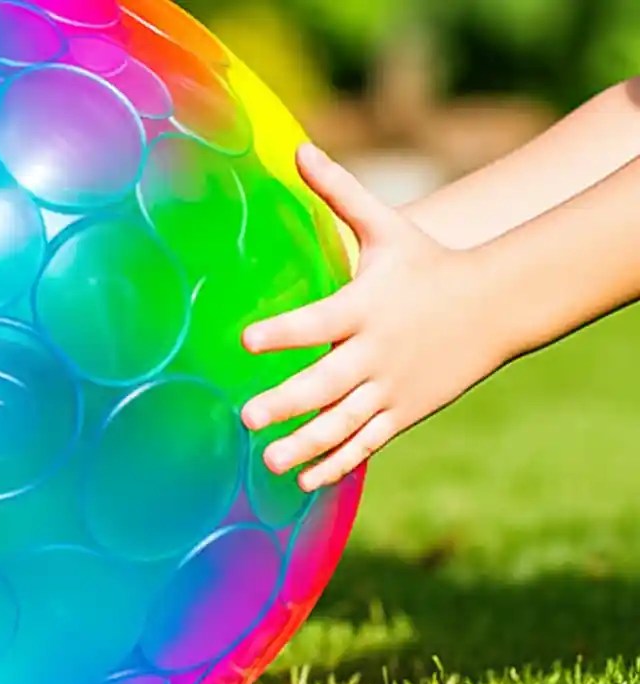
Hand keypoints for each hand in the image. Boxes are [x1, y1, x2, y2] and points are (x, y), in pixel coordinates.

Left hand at [239, 144, 508, 490]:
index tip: (245, 340)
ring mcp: (391, 387)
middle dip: (288, 402)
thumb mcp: (385, 226)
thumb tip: (297, 148)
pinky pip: (368, 442)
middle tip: (246, 417)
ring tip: (269, 460)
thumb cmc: (427, 262)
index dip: (283, 331)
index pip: (317, 321)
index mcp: (365, 306)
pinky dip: (339, 463)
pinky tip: (304, 479)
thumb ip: (338, 193)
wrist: (494, 305)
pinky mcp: (403, 411)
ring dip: (308, 444)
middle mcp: (376, 351)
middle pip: (327, 382)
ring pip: (345, 422)